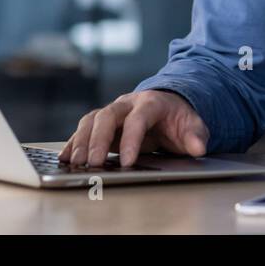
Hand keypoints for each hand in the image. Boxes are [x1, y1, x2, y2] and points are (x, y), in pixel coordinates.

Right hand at [59, 89, 209, 167]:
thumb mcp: (193, 124)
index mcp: (151, 102)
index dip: (131, 139)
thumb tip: (198, 147)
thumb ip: (196, 135)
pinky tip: (66, 157)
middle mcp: (127, 103)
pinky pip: (84, 129)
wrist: (168, 105)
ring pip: (92, 120)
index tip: (127, 162)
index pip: (138, 119)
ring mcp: (113, 111)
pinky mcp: (102, 122)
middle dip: (99, 140)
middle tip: (94, 163)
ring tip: (77, 163)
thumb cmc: (178, 118)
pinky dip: (74, 142)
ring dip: (82, 141)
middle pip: (108, 116)